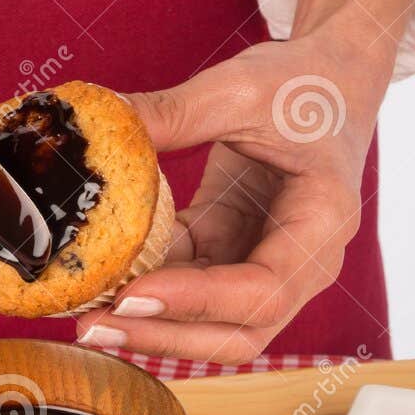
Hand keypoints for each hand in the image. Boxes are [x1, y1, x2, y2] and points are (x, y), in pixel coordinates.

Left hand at [75, 0, 414, 362]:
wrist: (328, 78)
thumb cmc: (302, 83)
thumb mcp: (241, 88)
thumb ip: (174, 112)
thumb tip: (101, 124)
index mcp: (322, 223)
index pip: (262, 290)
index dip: (195, 301)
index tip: (130, 296)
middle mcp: (303, 261)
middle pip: (239, 331)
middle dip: (165, 336)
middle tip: (92, 326)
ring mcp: (267, 264)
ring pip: (211, 323)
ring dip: (151, 325)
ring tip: (85, 316)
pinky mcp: (233, 252)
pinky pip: (188, 286)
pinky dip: (146, 288)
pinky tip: (101, 280)